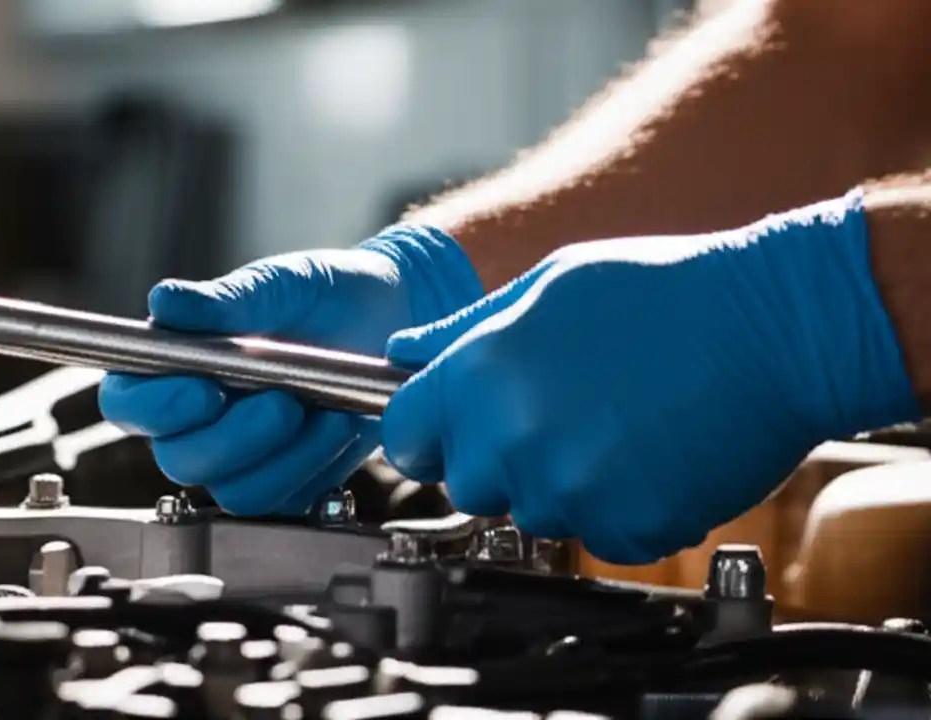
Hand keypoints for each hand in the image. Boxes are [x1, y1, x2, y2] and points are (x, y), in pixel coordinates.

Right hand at [99, 226, 481, 515]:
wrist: (387, 316)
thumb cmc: (321, 295)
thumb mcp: (276, 285)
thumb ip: (221, 301)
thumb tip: (164, 302)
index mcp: (174, 368)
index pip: (129, 404)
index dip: (156, 408)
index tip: (203, 390)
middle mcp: (197, 421)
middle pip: (180, 460)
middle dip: (235, 436)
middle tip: (282, 399)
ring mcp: (240, 458)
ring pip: (236, 490)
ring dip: (284, 453)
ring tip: (321, 406)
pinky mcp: (286, 482)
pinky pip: (285, 500)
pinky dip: (314, 464)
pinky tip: (336, 424)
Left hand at [381, 192, 919, 563]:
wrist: (774, 328)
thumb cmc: (663, 292)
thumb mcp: (548, 285)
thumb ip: (464, 330)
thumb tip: (403, 353)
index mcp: (479, 374)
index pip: (404, 437)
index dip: (427, 432)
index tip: (451, 428)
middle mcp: (512, 439)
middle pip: (466, 486)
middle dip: (498, 460)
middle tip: (557, 415)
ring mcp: (569, 491)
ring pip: (532, 516)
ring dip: (563, 485)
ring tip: (614, 425)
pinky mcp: (626, 529)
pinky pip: (597, 538)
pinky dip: (619, 511)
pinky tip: (647, 454)